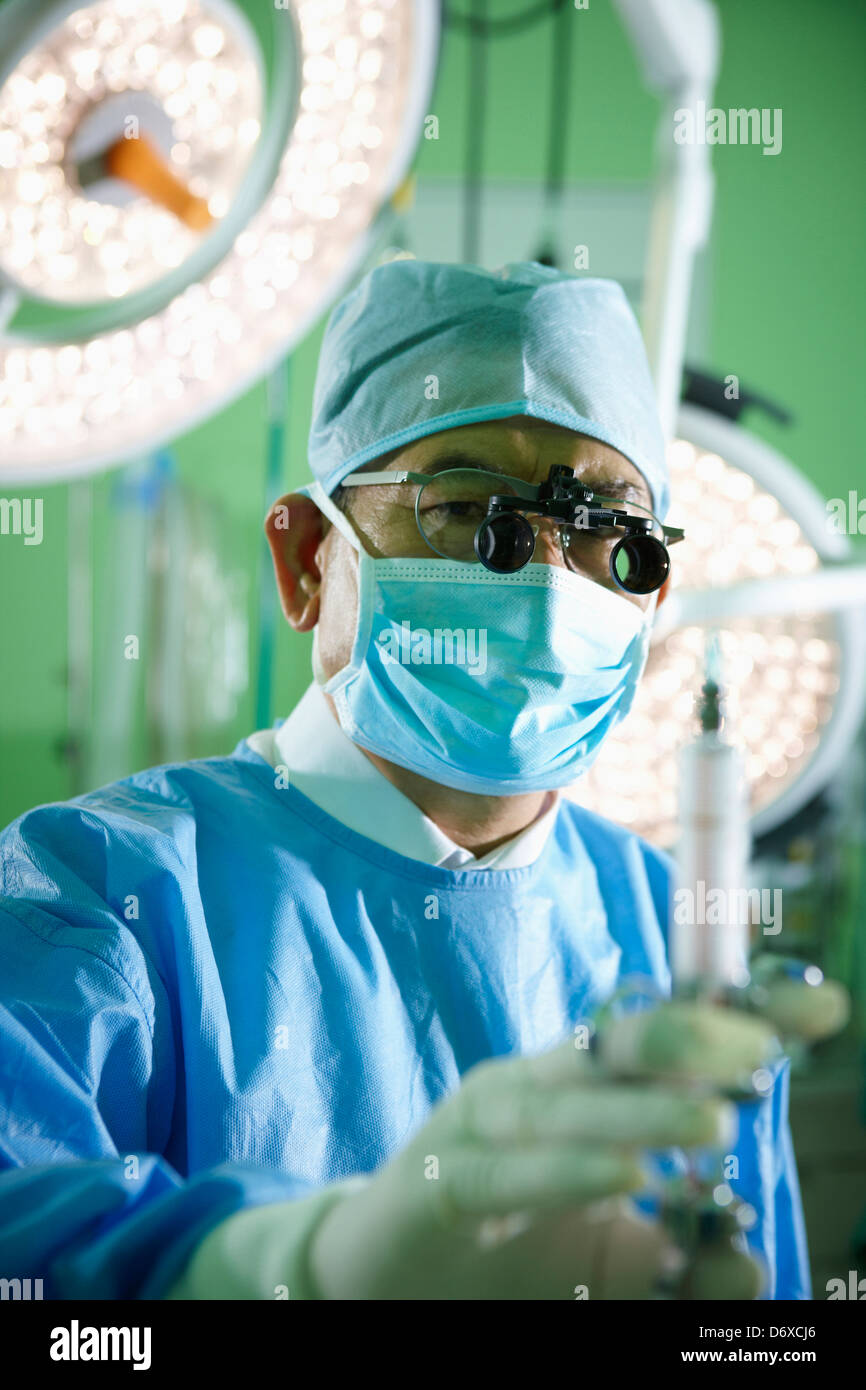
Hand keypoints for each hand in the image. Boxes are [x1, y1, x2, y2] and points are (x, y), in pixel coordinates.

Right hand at [307, 1000, 778, 1299]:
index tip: (822, 1007)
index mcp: (576, 1088)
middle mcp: (531, 1089)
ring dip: (642, 1109)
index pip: (663, 1039)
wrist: (386, 1284)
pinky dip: (564, 1172)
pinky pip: (506, 1173)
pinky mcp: (440, 1181)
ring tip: (718, 1117)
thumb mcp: (609, 1259)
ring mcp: (479, 1126)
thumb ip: (676, 1257)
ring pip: (564, 1106)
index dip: (738, 1016)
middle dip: (692, 1037)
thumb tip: (749, 1260)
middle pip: (613, 1046)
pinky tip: (622, 1172)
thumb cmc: (506, 1253)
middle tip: (767, 1049)